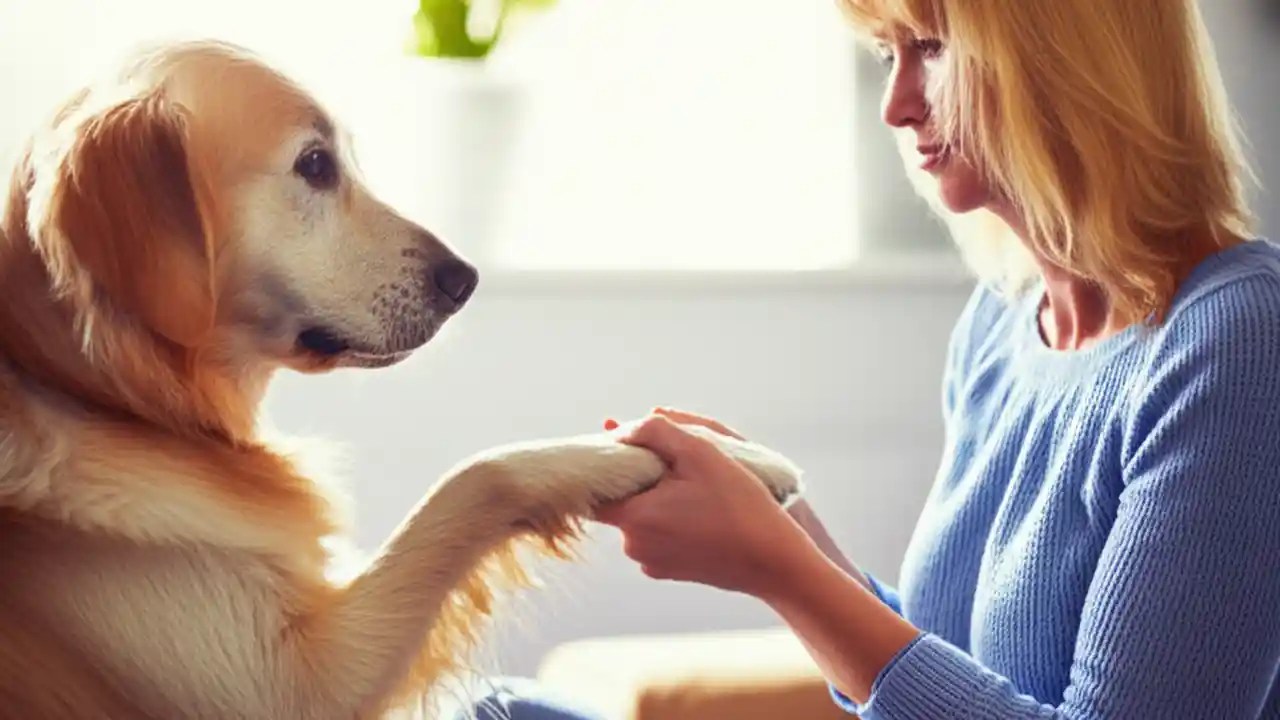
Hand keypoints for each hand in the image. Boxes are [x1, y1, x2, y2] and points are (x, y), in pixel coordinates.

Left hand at [595, 413, 819, 599]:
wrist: (774, 561)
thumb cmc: (739, 505)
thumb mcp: (700, 453)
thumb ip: (655, 432)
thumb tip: (619, 429)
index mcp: (634, 517)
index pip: (594, 488)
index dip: (605, 465)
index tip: (626, 449)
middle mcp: (634, 545)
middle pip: (619, 501)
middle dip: (638, 479)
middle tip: (673, 465)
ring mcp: (650, 562)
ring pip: (639, 518)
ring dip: (656, 499)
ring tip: (693, 488)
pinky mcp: (669, 571)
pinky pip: (657, 536)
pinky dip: (670, 521)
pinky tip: (700, 512)